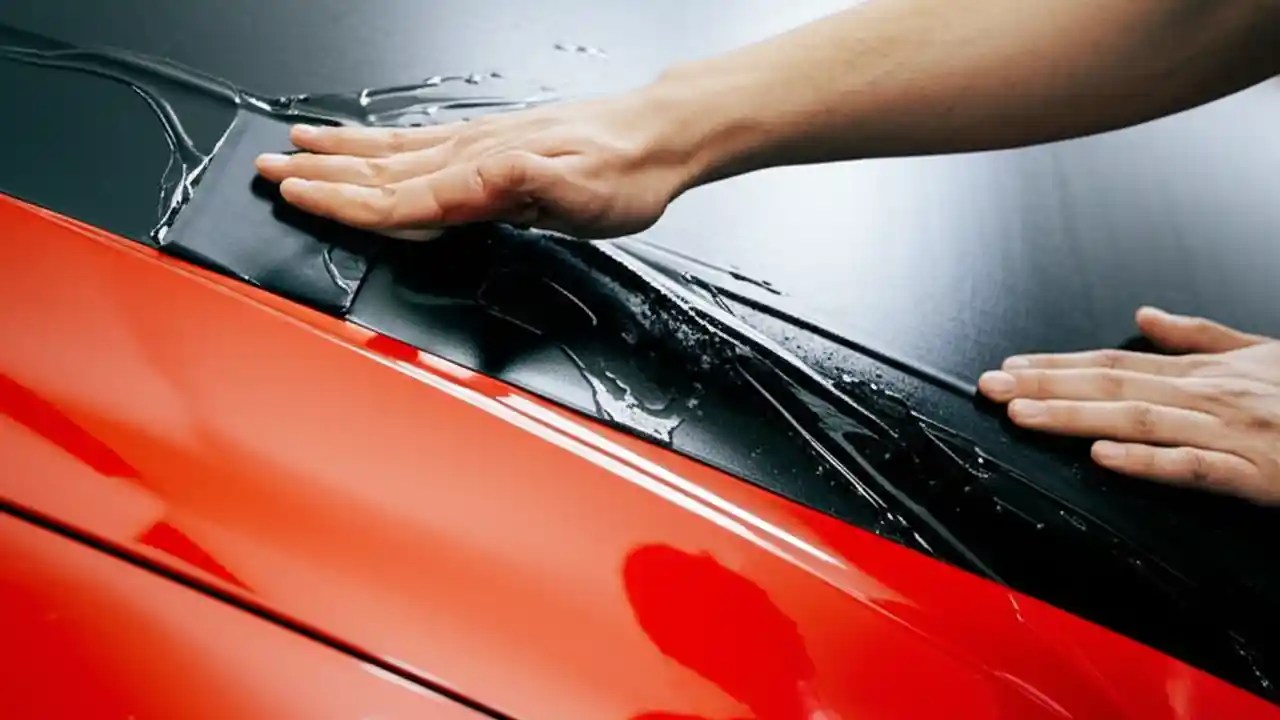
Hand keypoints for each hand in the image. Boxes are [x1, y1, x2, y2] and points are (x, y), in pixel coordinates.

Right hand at [254, 90, 695, 239]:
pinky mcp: (493, 140)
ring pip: (395, 152)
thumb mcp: (589, 195)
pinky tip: (371, 144)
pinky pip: (421, 142)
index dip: (344, 201)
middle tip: (268, 172)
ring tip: (298, 147)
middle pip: (382, 171)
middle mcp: (475, 155)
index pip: (400, 197)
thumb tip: (483, 180)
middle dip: (321, 175)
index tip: (297, 195)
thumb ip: (532, 190)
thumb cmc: (627, 174)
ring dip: (342, 153)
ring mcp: (481, 144)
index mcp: (487, 176)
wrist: (657, 135)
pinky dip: (383, 144)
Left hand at [978, 307, 1279, 504]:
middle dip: (1044, 384)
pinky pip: (1192, 467)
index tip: (1008, 366)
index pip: (1114, 363)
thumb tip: (1145, 315)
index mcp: (1205, 371)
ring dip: (1074, 416)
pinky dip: (1146, 462)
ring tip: (1022, 413)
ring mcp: (1229, 431)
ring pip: (1137, 420)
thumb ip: (1200, 336)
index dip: (1057, 364)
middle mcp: (1208, 395)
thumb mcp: (1262, 352)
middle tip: (989, 386)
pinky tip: (1103, 459)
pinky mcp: (1254, 473)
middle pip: (1112, 385)